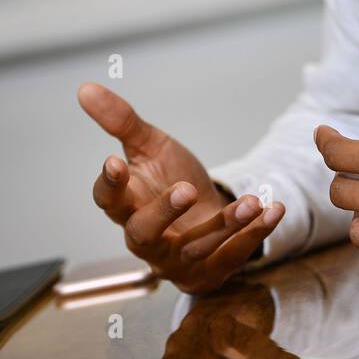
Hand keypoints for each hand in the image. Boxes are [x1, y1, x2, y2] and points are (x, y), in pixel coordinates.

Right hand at [77, 80, 284, 294]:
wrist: (205, 212)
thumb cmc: (169, 179)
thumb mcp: (149, 146)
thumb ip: (121, 121)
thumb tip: (84, 88)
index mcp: (127, 206)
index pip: (108, 201)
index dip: (110, 184)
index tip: (114, 161)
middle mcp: (147, 239)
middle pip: (144, 233)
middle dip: (165, 213)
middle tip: (186, 189)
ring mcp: (179, 260)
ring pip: (196, 248)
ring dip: (225, 225)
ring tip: (252, 201)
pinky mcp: (211, 270)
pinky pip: (234, 256)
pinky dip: (256, 234)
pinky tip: (274, 210)